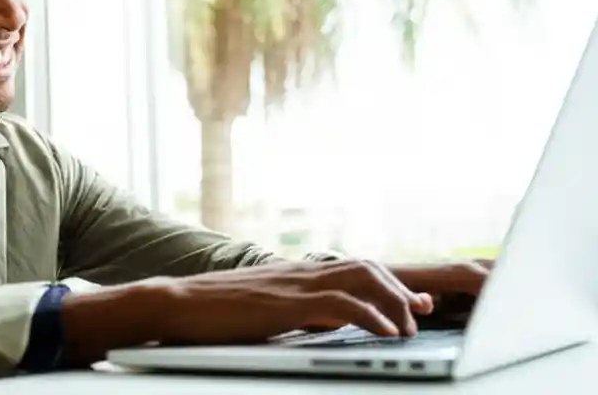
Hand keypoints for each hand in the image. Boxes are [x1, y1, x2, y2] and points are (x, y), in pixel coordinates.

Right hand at [59, 258, 491, 365]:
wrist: (172, 305)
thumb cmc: (213, 314)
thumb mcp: (263, 312)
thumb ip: (296, 312)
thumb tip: (324, 324)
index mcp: (298, 273)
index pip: (355, 267)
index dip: (390, 283)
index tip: (418, 302)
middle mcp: (302, 271)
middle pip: (367, 265)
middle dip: (402, 287)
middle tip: (425, 311)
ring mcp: (294, 283)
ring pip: (361, 276)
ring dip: (392, 300)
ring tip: (410, 325)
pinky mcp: (286, 304)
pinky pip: (339, 304)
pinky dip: (369, 316)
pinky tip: (385, 333)